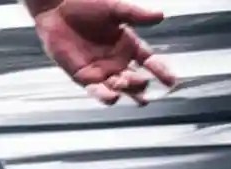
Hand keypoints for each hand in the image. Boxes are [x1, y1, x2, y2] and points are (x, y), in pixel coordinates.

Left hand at [30, 0, 179, 105]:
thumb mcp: (115, 9)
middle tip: (145, 84)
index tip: (172, 81)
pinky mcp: (83, 77)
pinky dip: (104, 95)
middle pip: (135, 79)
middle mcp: (117, 61)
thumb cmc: (87, 5)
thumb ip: (136, 14)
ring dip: (126, 91)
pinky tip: (113, 97)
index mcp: (129, 46)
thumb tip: (160, 15)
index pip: (150, 62)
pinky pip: (96, 90)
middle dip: (141, 84)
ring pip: (117, 87)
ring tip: (132, 93)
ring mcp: (101, 71)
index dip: (161, 71)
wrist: (58, 8)